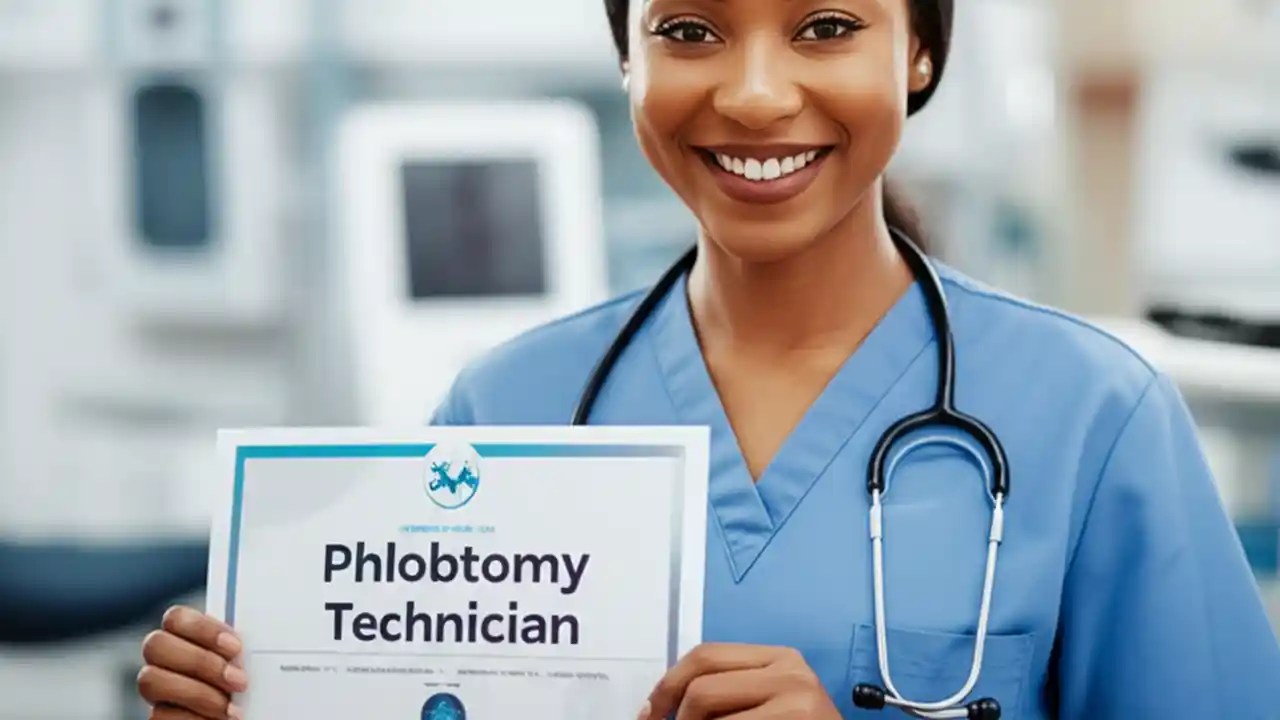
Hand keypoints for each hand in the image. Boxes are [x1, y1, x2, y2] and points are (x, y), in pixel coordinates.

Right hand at [137, 605, 247, 718]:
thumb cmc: (252, 691)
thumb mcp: (251, 665)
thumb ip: (240, 652)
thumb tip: (243, 649)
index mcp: (188, 640)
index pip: (175, 618)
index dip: (202, 629)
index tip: (236, 648)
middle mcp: (165, 662)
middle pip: (155, 644)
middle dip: (200, 662)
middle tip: (238, 680)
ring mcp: (157, 691)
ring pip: (149, 680)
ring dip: (196, 693)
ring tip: (231, 708)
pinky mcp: (159, 718)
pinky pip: (158, 716)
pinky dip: (192, 718)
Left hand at [640, 643, 841, 719]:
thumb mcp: (769, 703)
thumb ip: (729, 692)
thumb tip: (662, 704)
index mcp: (781, 658)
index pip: (705, 656)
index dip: (668, 684)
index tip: (650, 711)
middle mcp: (791, 671)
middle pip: (702, 685)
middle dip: (675, 716)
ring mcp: (797, 699)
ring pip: (707, 709)